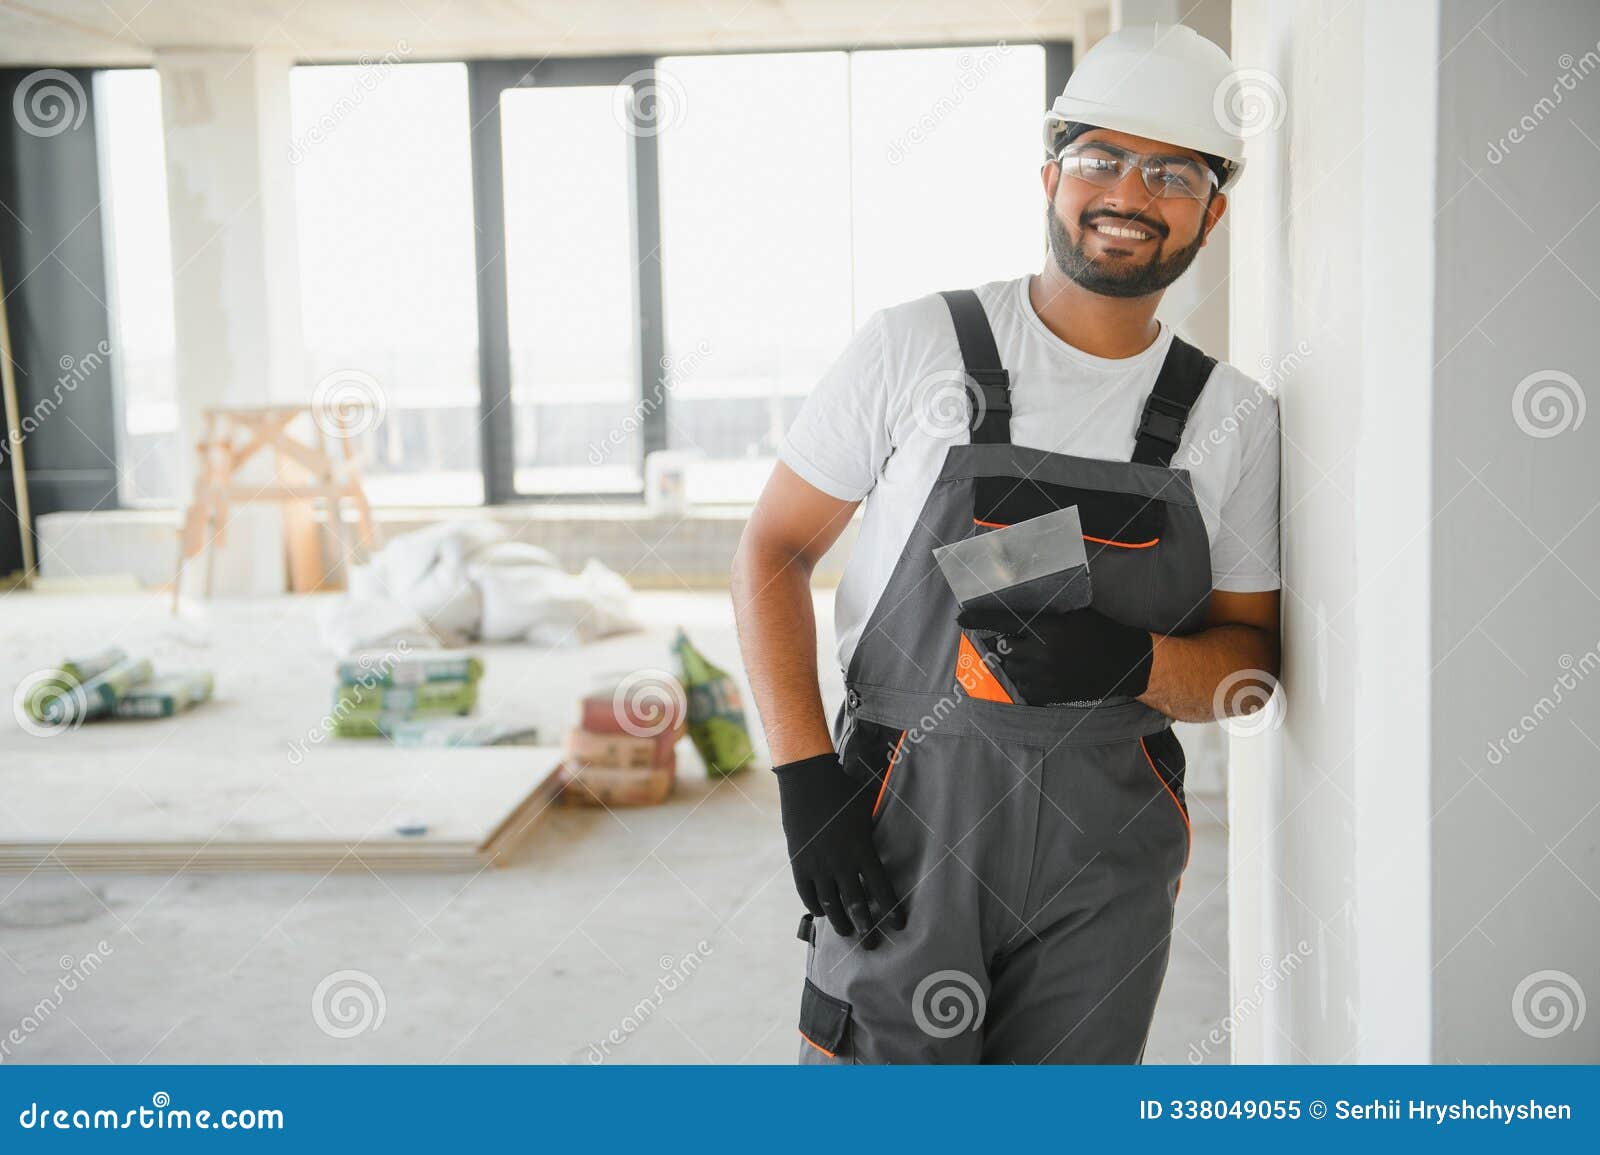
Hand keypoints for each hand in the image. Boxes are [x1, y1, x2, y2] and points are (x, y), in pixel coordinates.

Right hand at [771, 753, 904, 947]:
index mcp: (861, 849)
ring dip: (840, 923)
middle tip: (873, 945)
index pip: (881, 888)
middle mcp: (840, 862)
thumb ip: (884, 825)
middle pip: (855, 904)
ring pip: (830, 905)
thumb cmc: (844, 790)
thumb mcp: (870, 808)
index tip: (899, 926)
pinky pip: (808, 894)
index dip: (891, 910)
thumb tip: (906, 828)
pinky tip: (822, 913)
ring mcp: (817, 864)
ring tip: (847, 933)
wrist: (807, 780)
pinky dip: (815, 907)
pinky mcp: (799, 863)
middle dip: (866, 928)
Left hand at [956, 605, 1153, 704]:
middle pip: (1004, 647)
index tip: (961, 618)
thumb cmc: (1101, 632)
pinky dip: (1027, 680)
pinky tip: (1041, 673)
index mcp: (1047, 628)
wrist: (1126, 664)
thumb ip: (1045, 614)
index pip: (1002, 621)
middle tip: (1009, 640)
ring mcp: (1044, 675)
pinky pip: (1025, 687)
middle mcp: (1041, 652)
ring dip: (1016, 662)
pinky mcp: (1050, 693)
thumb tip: (1018, 610)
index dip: (979, 619)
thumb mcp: (1074, 614)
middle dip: (1003, 643)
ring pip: (1012, 668)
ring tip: (1034, 657)